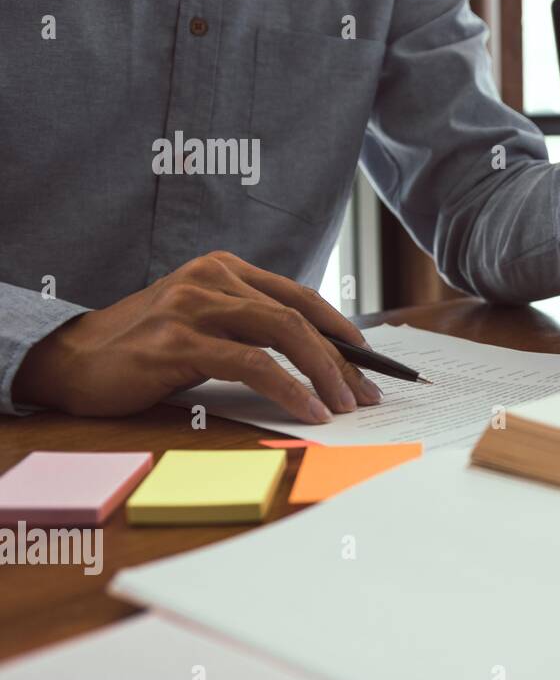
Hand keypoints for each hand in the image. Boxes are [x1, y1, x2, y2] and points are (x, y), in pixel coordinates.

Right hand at [12, 251, 382, 422]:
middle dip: (341, 359)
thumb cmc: (144, 348)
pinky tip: (308, 410)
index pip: (299, 297)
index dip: (340, 328)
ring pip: (284, 334)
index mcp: (223, 269)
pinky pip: (253, 365)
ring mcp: (194, 307)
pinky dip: (290, 389)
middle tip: (365, 394)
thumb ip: (249, 328)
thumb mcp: (203, 325)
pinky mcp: (179, 342)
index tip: (369, 360)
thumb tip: (317, 358)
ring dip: (325, 373)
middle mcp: (212, 278)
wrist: (71, 361)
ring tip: (344, 406)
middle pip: (298, 317)